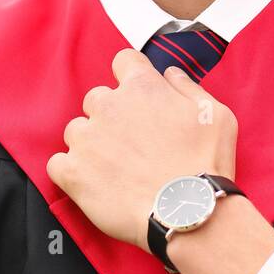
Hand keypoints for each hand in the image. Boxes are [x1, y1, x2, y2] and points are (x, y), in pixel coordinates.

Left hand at [46, 49, 238, 251]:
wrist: (189, 212)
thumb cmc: (205, 164)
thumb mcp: (215, 114)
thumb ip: (188, 87)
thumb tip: (170, 74)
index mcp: (142, 87)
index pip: (123, 61)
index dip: (130, 76)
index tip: (137, 95)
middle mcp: (109, 106)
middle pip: (97, 98)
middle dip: (110, 115)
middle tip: (131, 142)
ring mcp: (88, 139)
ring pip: (76, 130)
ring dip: (91, 143)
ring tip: (114, 167)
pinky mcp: (73, 172)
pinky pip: (58, 163)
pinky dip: (71, 171)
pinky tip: (94, 182)